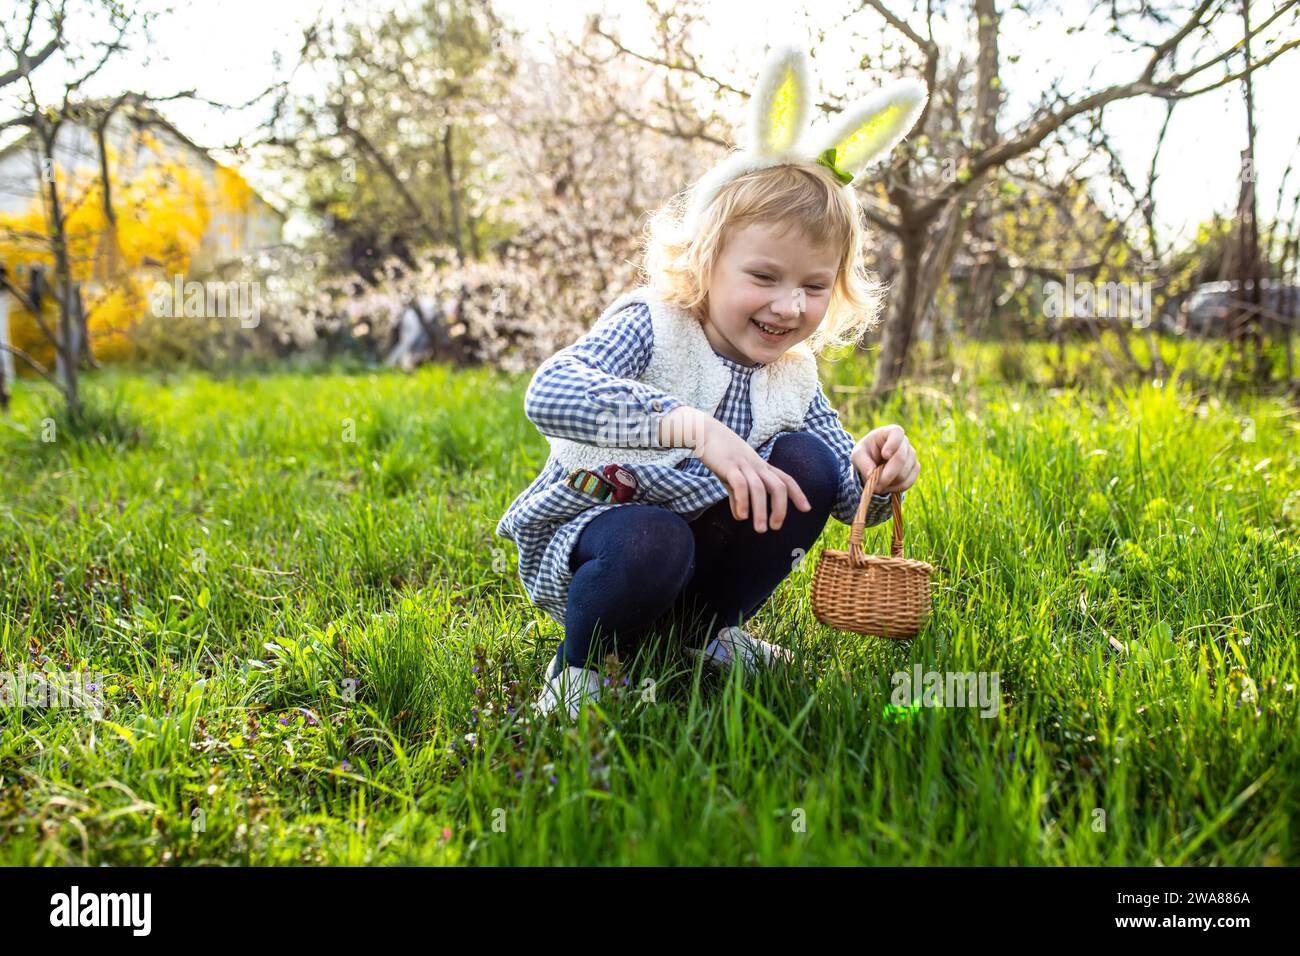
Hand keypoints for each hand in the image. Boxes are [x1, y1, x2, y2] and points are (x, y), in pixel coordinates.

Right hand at [690, 414, 810, 533]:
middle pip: (778, 486)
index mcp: (761, 467)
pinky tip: (741, 517)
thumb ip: (738, 496)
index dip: (798, 493)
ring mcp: (743, 465)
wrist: (704, 431)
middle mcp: (756, 465)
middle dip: (780, 508)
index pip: (785, 479)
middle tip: (776, 527)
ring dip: (761, 511)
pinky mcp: (728, 465)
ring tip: (760, 529)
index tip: (807, 509)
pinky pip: (740, 484)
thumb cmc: (720, 455)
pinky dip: (743, 501)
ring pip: (759, 488)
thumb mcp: (732, 476)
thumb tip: (741, 516)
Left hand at [851, 424, 918, 494]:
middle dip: (887, 474)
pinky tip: (886, 486)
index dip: (893, 444)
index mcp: (891, 432)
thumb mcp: (857, 455)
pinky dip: (896, 488)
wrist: (873, 462)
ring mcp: (912, 455)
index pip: (897, 434)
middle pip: (901, 459)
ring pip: (904, 474)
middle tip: (875, 485)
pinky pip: (908, 482)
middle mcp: (905, 442)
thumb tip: (871, 475)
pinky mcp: (914, 468)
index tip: (884, 455)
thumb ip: (863, 463)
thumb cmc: (866, 454)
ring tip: (877, 484)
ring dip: (889, 483)